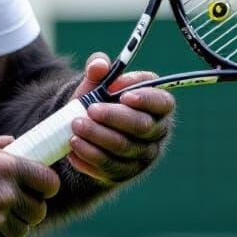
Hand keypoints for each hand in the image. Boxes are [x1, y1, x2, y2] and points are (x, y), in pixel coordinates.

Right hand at [0, 130, 60, 236]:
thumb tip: (15, 143)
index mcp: (5, 166)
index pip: (48, 183)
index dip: (46, 187)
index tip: (39, 190)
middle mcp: (2, 193)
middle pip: (38, 212)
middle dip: (29, 210)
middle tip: (15, 207)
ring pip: (20, 232)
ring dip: (11, 227)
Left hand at [67, 52, 174, 184]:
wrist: (87, 129)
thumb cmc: (99, 100)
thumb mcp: (96, 82)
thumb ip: (98, 68)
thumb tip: (98, 65)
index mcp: (157, 105)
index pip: (163, 102)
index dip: (146, 99)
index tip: (123, 95)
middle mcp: (156, 131)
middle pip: (142, 127)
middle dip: (114, 117)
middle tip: (90, 110)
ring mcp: (142, 155)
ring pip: (123, 148)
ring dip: (97, 137)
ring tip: (75, 126)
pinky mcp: (125, 172)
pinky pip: (109, 167)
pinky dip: (89, 156)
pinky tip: (73, 147)